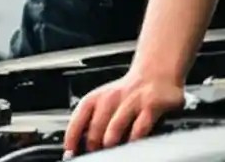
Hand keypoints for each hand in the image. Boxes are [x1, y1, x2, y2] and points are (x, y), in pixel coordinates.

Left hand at [64, 69, 183, 154]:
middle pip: (95, 128)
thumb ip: (92, 120)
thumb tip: (79, 145)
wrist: (155, 71)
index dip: (71, 138)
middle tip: (94, 154)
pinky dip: (134, 140)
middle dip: (92, 146)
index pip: (78, 120)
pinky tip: (132, 145)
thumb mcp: (104, 100)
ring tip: (110, 151)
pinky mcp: (151, 106)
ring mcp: (131, 102)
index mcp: (96, 98)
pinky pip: (140, 128)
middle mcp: (111, 99)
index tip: (70, 152)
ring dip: (110, 142)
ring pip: (115, 128)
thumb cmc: (126, 92)